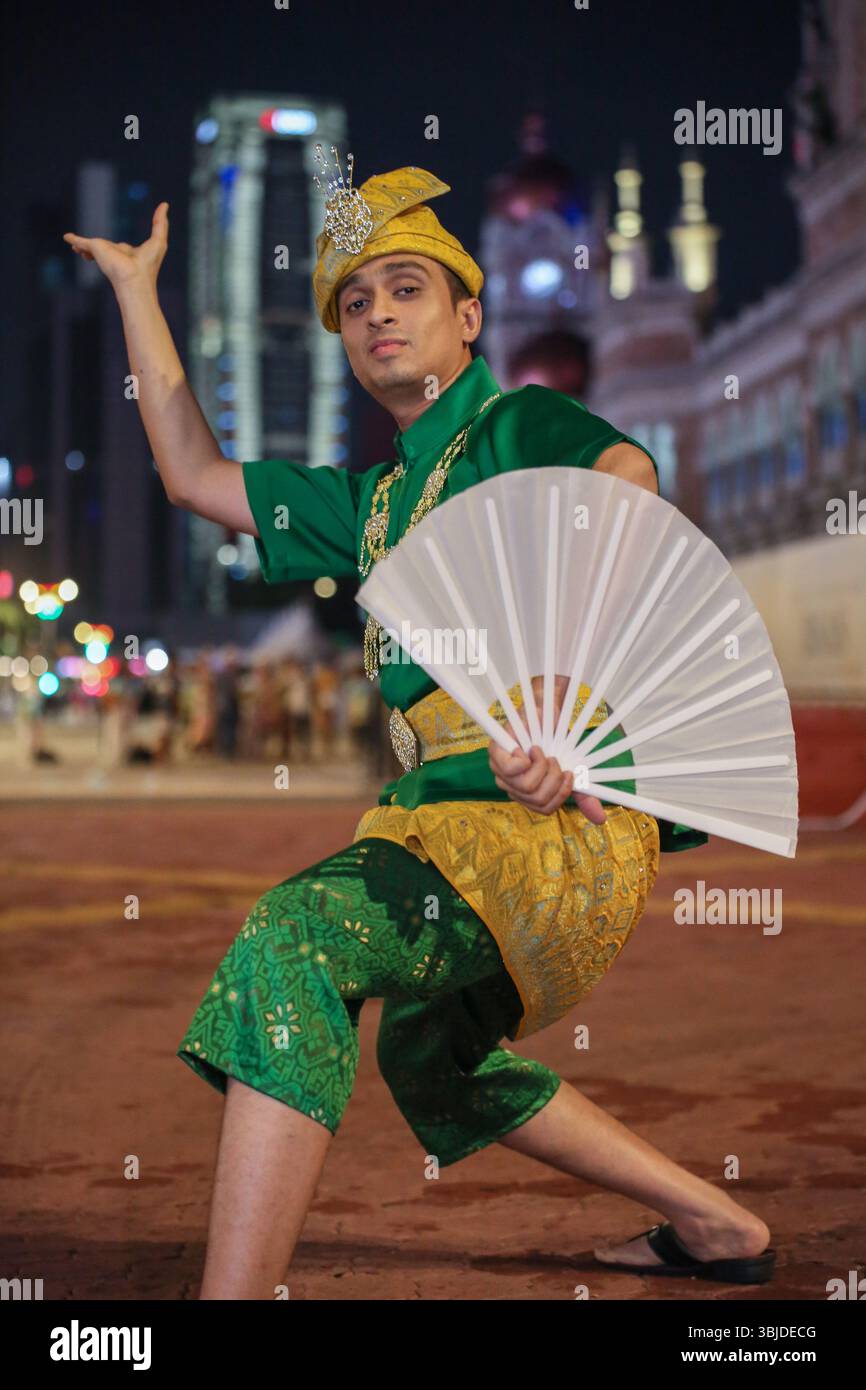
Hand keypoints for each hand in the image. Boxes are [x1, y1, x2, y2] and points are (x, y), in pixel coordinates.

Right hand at [63, 201, 169, 292]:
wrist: (133, 278)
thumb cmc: (147, 264)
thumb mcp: (159, 240)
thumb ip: (160, 222)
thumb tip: (165, 205)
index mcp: (128, 255)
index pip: (123, 250)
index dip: (122, 248)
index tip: (121, 248)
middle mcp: (114, 255)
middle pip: (104, 251)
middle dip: (98, 251)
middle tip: (90, 251)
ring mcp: (103, 253)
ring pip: (90, 249)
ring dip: (83, 248)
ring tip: (75, 248)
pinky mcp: (94, 248)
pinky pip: (81, 242)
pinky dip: (74, 240)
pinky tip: (67, 238)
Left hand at [488, 673, 606, 821]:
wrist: (544, 710)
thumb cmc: (554, 740)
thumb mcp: (570, 768)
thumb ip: (581, 793)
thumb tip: (600, 819)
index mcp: (527, 793)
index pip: (543, 809)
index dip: (560, 796)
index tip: (570, 776)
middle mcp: (511, 786)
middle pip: (537, 800)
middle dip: (554, 780)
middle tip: (557, 761)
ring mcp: (500, 771)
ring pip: (527, 787)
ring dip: (543, 768)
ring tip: (546, 753)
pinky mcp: (495, 754)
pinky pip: (514, 770)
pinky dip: (529, 759)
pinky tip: (534, 749)